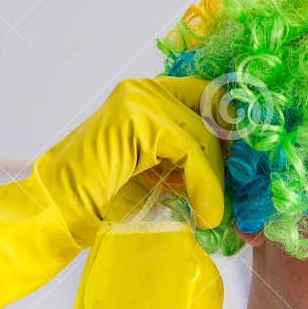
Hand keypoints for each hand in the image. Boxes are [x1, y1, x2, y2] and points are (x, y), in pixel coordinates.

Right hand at [0, 76, 226, 308]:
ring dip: (218, 183)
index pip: (212, 102)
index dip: (234, 135)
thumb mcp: (160, 178)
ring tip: (216, 218)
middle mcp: (145, 90)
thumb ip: (190, 167)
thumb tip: (236, 183)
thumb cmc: (103, 202)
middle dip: (232, 165)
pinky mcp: (135, 117)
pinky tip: (205, 214)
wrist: (56, 211)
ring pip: (204, 136)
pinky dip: (204, 184)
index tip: (251, 174)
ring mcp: (138, 99)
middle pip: (214, 119)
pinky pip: (189, 149)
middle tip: (241, 207)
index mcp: (151, 98)